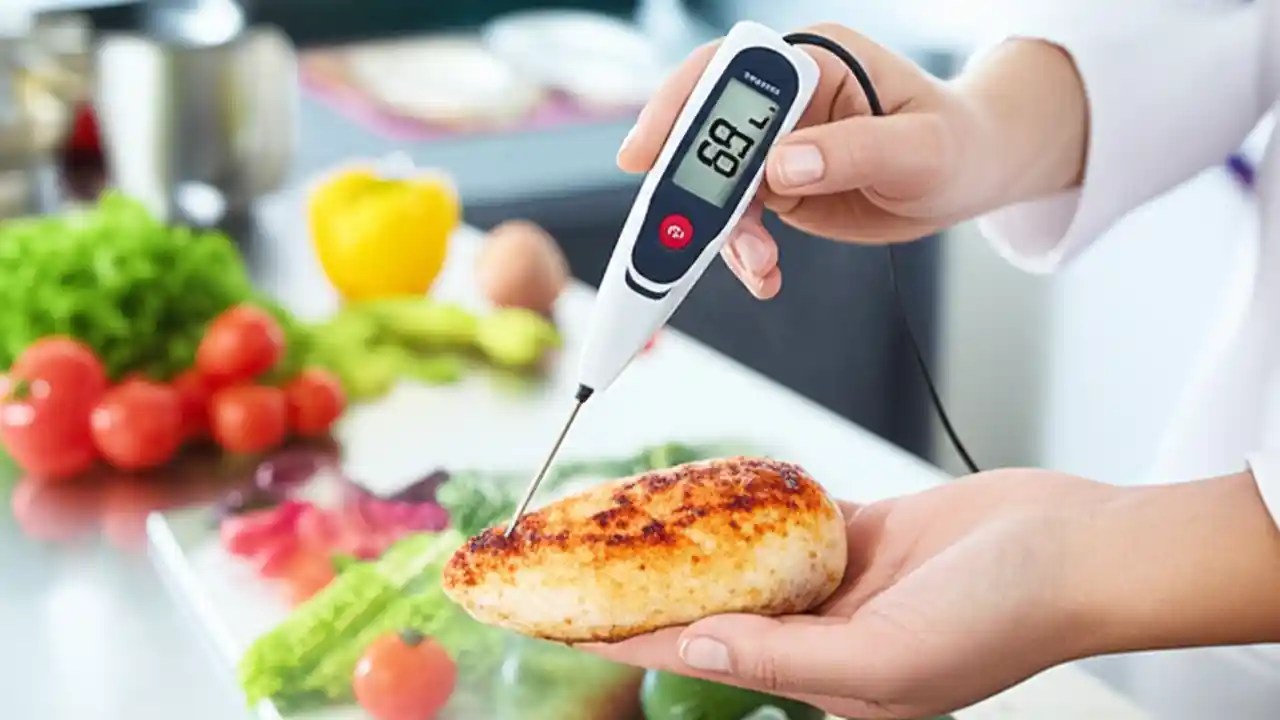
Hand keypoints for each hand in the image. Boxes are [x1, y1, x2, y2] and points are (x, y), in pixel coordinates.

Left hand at [579, 469, 1279, 717]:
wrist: (1077, 547)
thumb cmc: (1004, 616)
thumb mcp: (883, 658)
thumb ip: (779, 656)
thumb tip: (687, 646)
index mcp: (826, 684)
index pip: (696, 656)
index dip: (622, 636)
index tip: (556, 619)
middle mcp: (825, 638)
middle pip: (709, 608)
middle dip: (644, 586)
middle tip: (577, 555)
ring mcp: (844, 584)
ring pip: (744, 559)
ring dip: (692, 541)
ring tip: (628, 519)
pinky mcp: (865, 535)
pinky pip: (789, 517)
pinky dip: (753, 501)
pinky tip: (712, 486)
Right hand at [619, 24, 1087, 298]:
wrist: (970, 175)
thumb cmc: (957, 144)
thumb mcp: (920, 149)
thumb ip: (853, 151)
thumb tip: (781, 168)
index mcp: (811, 61)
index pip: (724, 74)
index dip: (675, 109)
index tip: (645, 154)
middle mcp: (782, 100)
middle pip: (703, 137)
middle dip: (688, 191)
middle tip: (678, 237)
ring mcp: (775, 145)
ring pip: (715, 190)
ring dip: (721, 235)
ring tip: (760, 266)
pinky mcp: (777, 187)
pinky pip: (738, 222)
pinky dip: (742, 254)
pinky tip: (765, 276)